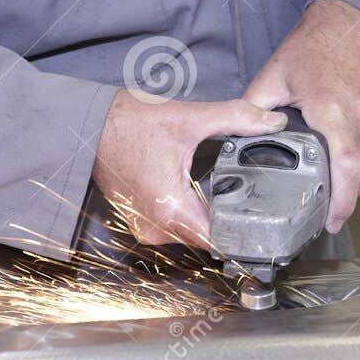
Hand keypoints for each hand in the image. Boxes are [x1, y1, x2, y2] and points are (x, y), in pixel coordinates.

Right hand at [92, 92, 287, 247]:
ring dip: (208, 214)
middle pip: (207, 237)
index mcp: (170, 209)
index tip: (265, 228)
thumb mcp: (190, 118)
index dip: (244, 235)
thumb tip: (272, 122)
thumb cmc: (128, 122)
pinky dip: (189, 211)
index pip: (218, 241)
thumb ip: (236, 118)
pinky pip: (174, 224)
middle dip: (229, 219)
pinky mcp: (139, 219)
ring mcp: (144, 225)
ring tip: (226, 191)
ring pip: (190, 231)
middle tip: (253, 199)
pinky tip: (198, 190)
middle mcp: (155, 226)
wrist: (88, 123)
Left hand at [244, 0, 359, 232]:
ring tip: (335, 179)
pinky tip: (348, 149)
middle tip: (327, 210)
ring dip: (354, 172)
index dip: (342, 202)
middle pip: (359, 172)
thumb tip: (236, 138)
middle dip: (344, 195)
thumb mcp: (274, 75)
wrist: (352, 15)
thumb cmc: (315, 43)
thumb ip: (254, 111)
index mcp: (334, 111)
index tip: (333, 222)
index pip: (345, 169)